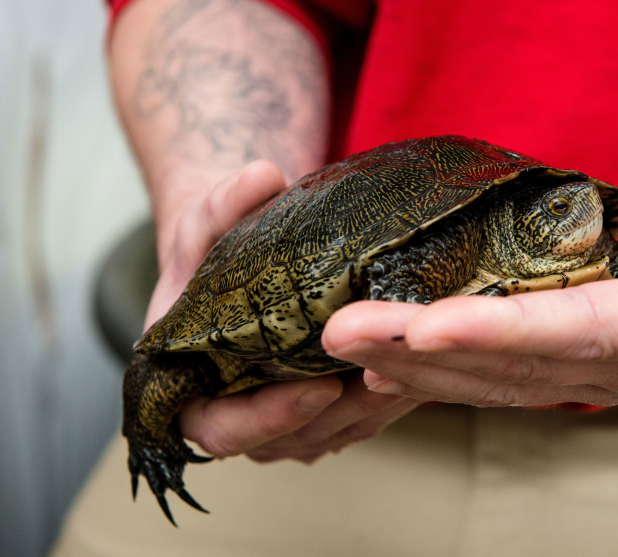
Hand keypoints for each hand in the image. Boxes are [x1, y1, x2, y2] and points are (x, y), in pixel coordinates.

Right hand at [148, 160, 418, 462]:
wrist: (240, 248)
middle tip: (385, 379)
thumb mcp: (207, 218)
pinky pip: (361, 415)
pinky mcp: (326, 401)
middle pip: (292, 440)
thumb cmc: (212, 244)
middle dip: (342, 414)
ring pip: (335, 431)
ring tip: (416, 374)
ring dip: (376, 409)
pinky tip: (426, 368)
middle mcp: (239, 410)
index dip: (270, 417)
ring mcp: (286, 411)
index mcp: (191, 386)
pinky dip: (393, 396)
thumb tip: (262, 175)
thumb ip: (223, 203)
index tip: (319, 386)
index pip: (223, 430)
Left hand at [322, 119, 617, 406]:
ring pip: (492, 377)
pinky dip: (435, 367)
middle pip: (514, 364)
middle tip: (336, 331)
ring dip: (412, 365)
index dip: (504, 334)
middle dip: (423, 353)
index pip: (582, 334)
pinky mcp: (572, 358)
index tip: (426, 329)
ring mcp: (596, 369)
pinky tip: (380, 356)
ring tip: (336, 340)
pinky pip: (494, 369)